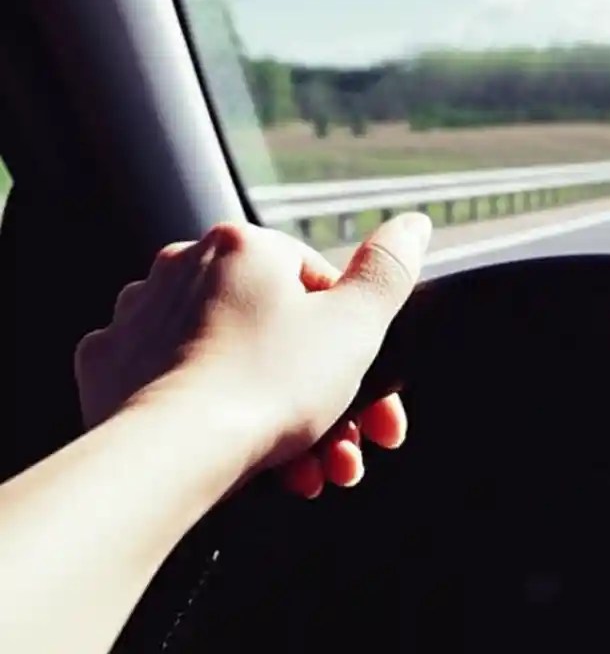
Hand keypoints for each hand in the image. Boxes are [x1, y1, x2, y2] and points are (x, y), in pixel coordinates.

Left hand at [74, 214, 431, 497]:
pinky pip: (177, 387)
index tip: (370, 405)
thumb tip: (415, 223)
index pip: (320, 286)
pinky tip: (236, 455)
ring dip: (276, 416)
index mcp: (244, 245)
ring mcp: (137, 316)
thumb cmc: (269, 386)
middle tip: (345, 450)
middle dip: (323, 397)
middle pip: (277, 333)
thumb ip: (389, 269)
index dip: (356, 347)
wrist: (170, 455)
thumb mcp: (357, 324)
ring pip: (231, 362)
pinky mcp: (108, 366)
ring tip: (305, 472)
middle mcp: (182, 265)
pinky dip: (211, 417)